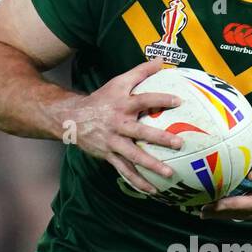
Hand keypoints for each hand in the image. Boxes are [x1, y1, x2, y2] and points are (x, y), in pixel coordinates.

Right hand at [68, 58, 183, 192]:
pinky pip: (125, 171)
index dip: (161, 99)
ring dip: (151, 166)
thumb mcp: (119, 82)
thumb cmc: (102, 99)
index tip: (179, 101)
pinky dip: (138, 182)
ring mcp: (112, 142)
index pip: (144, 100)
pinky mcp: (109, 156)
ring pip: (133, 156)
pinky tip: (153, 191)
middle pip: (140, 132)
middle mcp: (118, 124)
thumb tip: (162, 60)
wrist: (72, 118)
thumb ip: (141, 72)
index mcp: (122, 105)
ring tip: (169, 174)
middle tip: (179, 143)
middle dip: (159, 138)